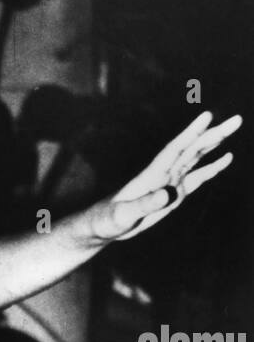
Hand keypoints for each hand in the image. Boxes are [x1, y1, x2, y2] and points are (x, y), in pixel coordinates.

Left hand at [86, 110, 240, 242]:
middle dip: (213, 134)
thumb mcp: (125, 215)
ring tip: (233, 126)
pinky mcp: (175, 193)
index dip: (191, 133)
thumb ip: (145, 204)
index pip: (175, 149)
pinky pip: (197, 177)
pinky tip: (227, 158)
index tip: (207, 116)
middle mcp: (164, 174)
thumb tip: (168, 194)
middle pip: (191, 149)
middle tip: (237, 120)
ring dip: (214, 142)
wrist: (104, 225)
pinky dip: (212, 167)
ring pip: (196, 157)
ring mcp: (171, 181)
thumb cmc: (109, 220)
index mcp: (152, 175)